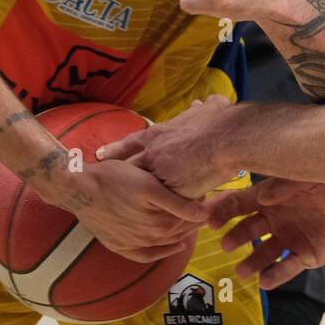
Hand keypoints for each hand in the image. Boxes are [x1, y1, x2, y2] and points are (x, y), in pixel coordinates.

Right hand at [35, 157, 206, 262]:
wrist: (79, 188)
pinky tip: (174, 247)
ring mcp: (133, 242)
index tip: (209, 197)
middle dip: (195, 221)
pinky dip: (163, 252)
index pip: (188, 217)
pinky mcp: (120, 246)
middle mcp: (148, 235)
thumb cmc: (114, 177)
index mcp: (157, 219)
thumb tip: (202, 213)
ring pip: (167, 242)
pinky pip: (147, 255)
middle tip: (206, 209)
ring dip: (183, 233)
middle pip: (179, 230)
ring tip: (192, 222)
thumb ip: (176, 202)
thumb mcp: (148, 184)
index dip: (201, 208)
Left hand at [95, 95, 241, 198]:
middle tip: (99, 181)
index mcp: (158, 135)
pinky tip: (148, 221)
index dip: (115, 150)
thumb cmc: (218, 123)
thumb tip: (202, 103)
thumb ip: (202, 109)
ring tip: (116, 207)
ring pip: (137, 189)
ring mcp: (158, 175)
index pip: (130, 144)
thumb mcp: (209, 110)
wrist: (225, 141)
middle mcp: (152, 154)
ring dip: (129, 197)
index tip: (101, 155)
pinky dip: (154, 211)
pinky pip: (158, 205)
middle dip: (113, 176)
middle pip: (126, 168)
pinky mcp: (169, 193)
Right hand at [206, 179, 324, 288]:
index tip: (209, 219)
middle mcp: (276, 219)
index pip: (241, 204)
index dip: (224, 211)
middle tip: (225, 245)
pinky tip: (264, 281)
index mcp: (271, 197)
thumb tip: (261, 196)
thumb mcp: (303, 176)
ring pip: (264, 253)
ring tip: (242, 271)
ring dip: (252, 262)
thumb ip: (282, 186)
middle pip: (248, 230)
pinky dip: (275, 275)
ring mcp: (289, 238)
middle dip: (235, 238)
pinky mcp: (305, 255)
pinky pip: (287, 267)